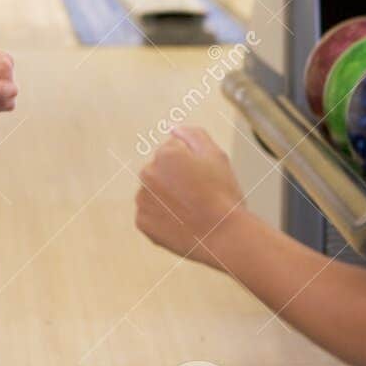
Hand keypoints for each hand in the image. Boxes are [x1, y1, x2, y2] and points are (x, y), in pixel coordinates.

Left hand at [135, 126, 247, 270]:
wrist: (224, 236)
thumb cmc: (223, 196)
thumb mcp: (216, 155)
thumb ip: (193, 135)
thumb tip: (173, 128)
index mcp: (165, 154)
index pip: (176, 151)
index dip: (195, 165)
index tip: (205, 180)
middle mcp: (147, 173)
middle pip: (162, 171)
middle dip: (176, 179)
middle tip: (199, 196)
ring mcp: (142, 199)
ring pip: (155, 192)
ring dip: (167, 197)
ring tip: (191, 211)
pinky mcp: (142, 222)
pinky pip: (151, 215)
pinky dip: (163, 218)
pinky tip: (181, 223)